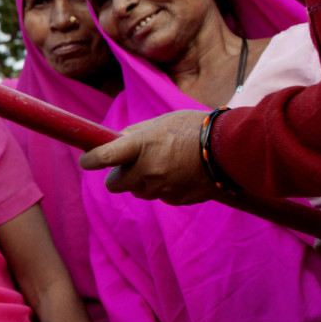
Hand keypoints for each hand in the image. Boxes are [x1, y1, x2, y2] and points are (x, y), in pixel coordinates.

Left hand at [79, 110, 217, 205]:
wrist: (233, 149)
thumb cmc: (196, 128)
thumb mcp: (162, 122)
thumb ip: (136, 133)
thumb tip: (114, 140)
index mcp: (142, 145)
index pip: (104, 157)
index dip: (90, 159)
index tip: (87, 159)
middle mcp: (148, 169)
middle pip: (114, 184)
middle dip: (119, 176)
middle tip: (130, 164)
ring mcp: (162, 187)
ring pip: (138, 191)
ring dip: (143, 181)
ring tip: (165, 164)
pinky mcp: (176, 199)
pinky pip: (160, 196)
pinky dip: (164, 187)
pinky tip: (180, 173)